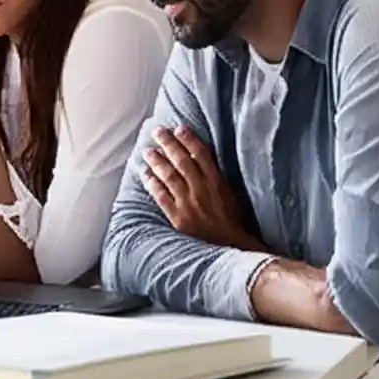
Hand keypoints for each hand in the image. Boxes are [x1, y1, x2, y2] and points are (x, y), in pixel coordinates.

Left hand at [140, 126, 265, 251]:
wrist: (233, 249)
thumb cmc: (234, 223)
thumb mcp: (231, 196)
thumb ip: (217, 179)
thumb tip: (205, 162)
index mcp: (217, 183)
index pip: (202, 155)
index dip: (189, 140)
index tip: (179, 128)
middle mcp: (202, 190)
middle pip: (182, 161)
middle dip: (168, 144)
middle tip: (158, 131)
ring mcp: (188, 204)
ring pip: (169, 176)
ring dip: (156, 161)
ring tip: (147, 151)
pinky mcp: (178, 218)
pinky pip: (161, 196)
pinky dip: (152, 183)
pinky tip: (144, 173)